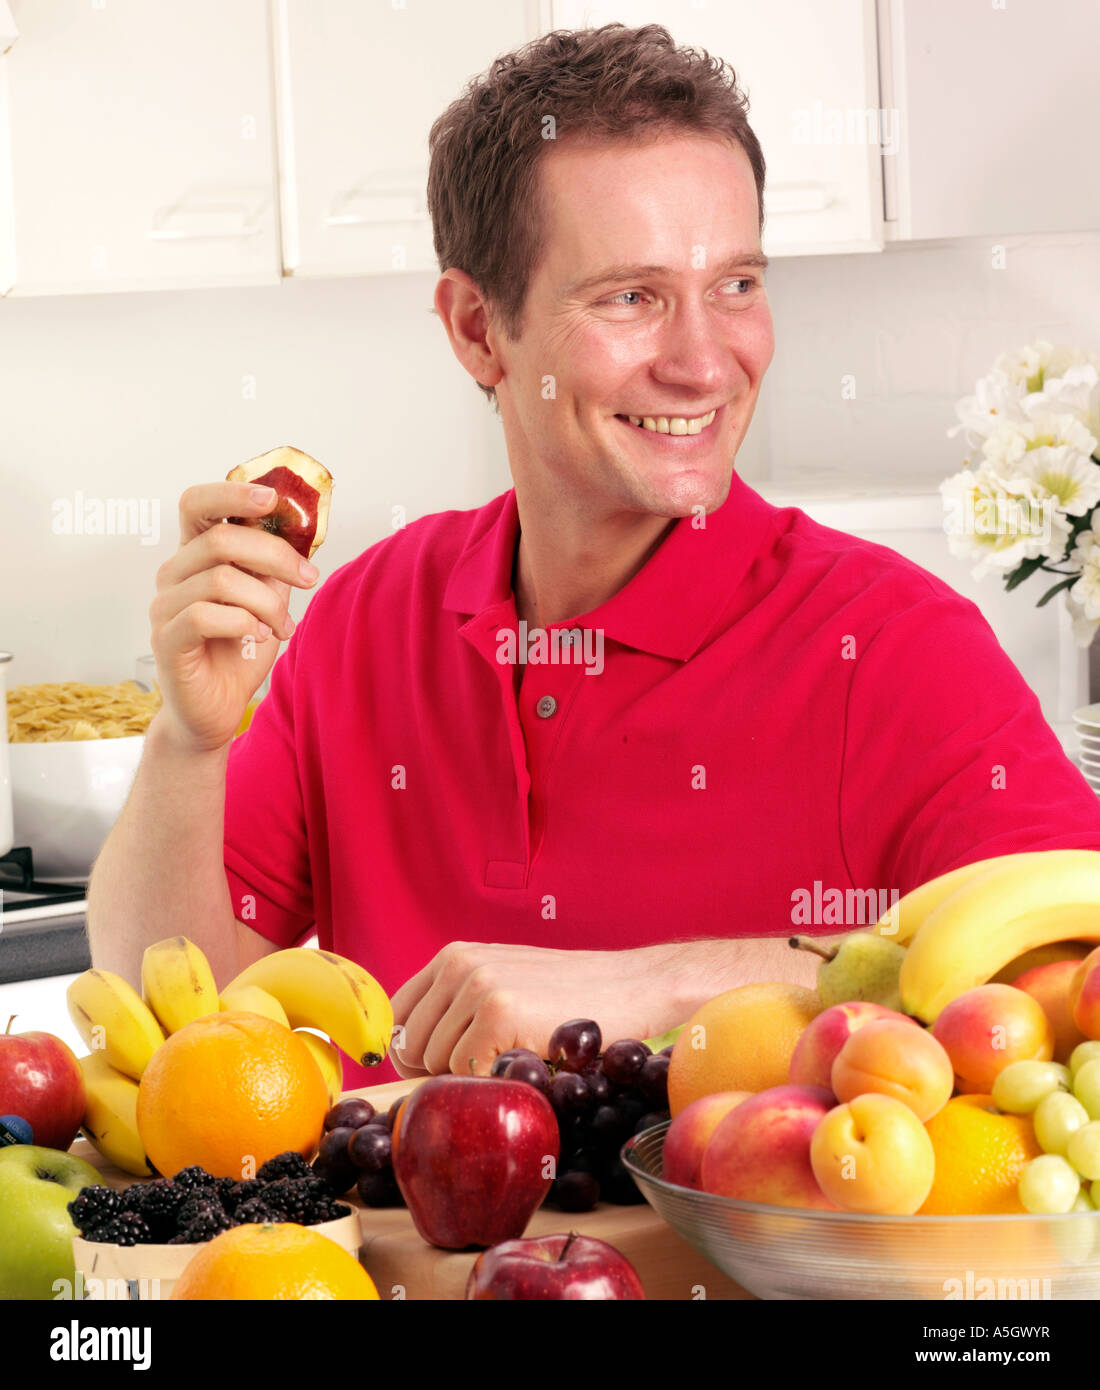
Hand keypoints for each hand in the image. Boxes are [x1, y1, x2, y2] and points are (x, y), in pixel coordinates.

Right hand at [148, 481, 319, 752]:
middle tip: (309, 578)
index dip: (232, 493)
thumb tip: (301, 534)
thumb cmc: (240, 652)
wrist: (215, 710)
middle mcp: (174, 574)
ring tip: (283, 625)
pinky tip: (260, 636)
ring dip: (266, 601)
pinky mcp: (166, 639)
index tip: (274, 498)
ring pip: (221, 579)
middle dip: (276, 556)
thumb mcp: (267, 601)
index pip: (198, 504)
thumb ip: (274, 569)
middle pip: (221, 540)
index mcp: (195, 556)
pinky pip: (205, 615)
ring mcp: (165, 606)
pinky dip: (243, 622)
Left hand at [388, 940, 688, 1077]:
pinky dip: (496, 1081)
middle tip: (494, 1062)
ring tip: (518, 1053)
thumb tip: (404, 1055)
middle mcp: (458, 965)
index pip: (398, 1016)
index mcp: (453, 957)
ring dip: (475, 1076)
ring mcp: (476, 986)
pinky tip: (529, 1059)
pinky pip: (468, 1073)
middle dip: (444, 1069)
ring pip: (438, 1065)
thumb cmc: (571, 996)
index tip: (435, 1068)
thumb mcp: (505, 982)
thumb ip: (458, 1006)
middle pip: (411, 1047)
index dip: (410, 1051)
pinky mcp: (497, 1012)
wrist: (633, 985)